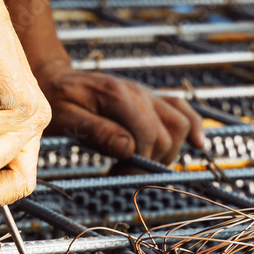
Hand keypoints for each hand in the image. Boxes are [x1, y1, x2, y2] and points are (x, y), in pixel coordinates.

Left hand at [4, 0, 204, 163]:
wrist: (55, 78)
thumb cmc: (56, 100)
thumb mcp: (66, 117)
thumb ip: (97, 132)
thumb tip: (128, 150)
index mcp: (118, 96)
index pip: (146, 136)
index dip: (138, 162)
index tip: (117, 176)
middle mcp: (139, 92)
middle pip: (167, 134)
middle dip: (151, 160)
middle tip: (124, 172)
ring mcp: (147, 94)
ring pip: (180, 123)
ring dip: (171, 150)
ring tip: (146, 164)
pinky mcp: (150, 99)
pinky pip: (181, 109)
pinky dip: (194, 127)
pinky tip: (198, 145)